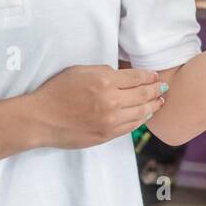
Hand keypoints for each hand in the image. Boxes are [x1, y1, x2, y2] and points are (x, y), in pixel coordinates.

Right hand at [27, 65, 167, 149]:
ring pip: (141, 112)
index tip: (155, 76)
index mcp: (105, 81)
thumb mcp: (80, 71)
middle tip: (163, 87)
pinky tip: (145, 114)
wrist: (42, 118)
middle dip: (156, 90)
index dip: (148, 76)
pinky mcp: (107, 135)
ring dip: (153, 106)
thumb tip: (123, 75)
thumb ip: (104, 71)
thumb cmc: (57, 91)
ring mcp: (110, 120)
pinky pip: (131, 126)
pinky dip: (141, 119)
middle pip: (143, 94)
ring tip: (160, 101)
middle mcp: (111, 101)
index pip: (136, 78)